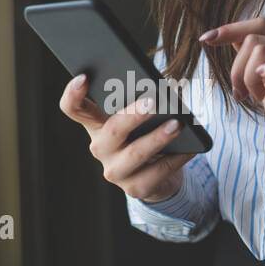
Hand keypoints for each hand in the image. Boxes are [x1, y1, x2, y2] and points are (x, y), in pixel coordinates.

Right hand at [58, 75, 197, 202]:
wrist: (158, 176)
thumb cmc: (145, 136)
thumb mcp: (139, 119)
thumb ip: (140, 103)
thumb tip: (161, 90)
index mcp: (97, 125)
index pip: (74, 109)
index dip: (73, 95)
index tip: (83, 77)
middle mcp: (101, 148)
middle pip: (112, 129)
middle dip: (133, 115)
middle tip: (153, 101)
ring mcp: (115, 171)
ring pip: (135, 154)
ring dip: (157, 139)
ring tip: (177, 124)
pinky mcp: (135, 188)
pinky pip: (158, 172)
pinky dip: (177, 158)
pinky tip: (190, 148)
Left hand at [199, 18, 264, 183]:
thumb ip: (256, 58)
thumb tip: (231, 36)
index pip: (261, 24)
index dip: (231, 29)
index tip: (206, 39)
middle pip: (255, 36)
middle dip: (236, 67)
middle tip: (239, 93)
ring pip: (260, 49)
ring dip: (246, 77)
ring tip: (252, 98)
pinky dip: (260, 77)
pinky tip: (262, 95)